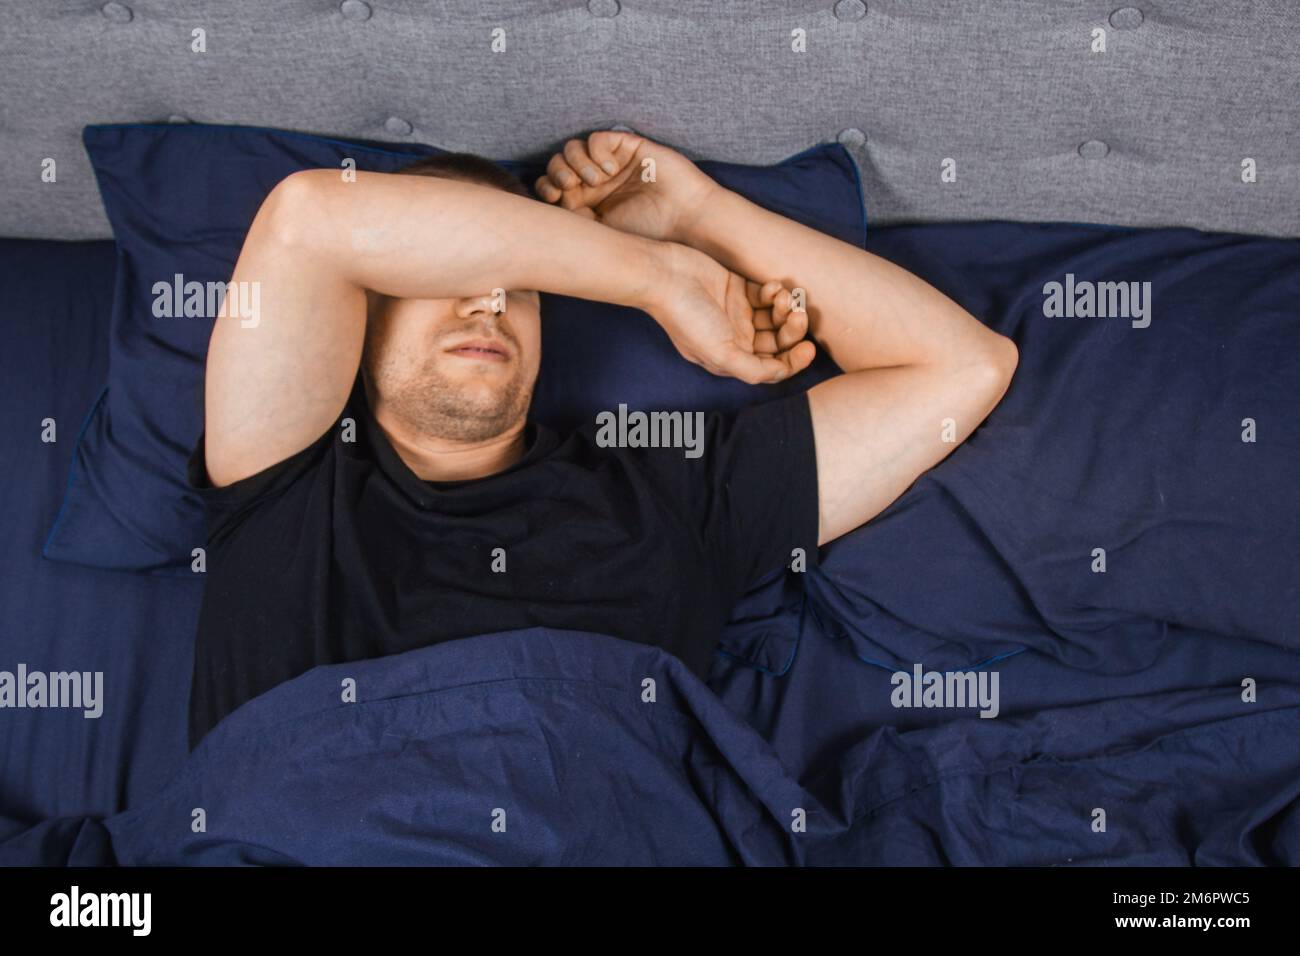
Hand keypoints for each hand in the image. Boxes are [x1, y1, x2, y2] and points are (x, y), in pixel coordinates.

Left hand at [534, 131, 718, 243]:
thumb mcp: (605, 234)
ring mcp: (611, 163)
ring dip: (577, 163)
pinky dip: (596, 152)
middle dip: (558, 174)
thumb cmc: (650, 234)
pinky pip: (598, 139)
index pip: (552, 186)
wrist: (686, 221)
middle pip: (558, 164)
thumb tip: (550, 208)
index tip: (554, 199)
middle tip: (572, 189)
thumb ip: (577, 220)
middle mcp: (596, 181)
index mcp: (588, 203)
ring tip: (595, 181)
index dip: (546, 187)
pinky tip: (610, 171)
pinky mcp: (628, 147)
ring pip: (573, 148)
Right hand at [645, 243, 815, 384]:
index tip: (809, 349)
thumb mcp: (719, 354)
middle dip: (792, 331)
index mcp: (731, 359)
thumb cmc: (686, 317)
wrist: (665, 276)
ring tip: (783, 297)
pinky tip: (771, 287)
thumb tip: (780, 374)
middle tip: (798, 315)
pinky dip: (774, 292)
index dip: (793, 362)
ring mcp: (738, 314)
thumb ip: (752, 370)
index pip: (771, 367)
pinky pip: (767, 296)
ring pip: (776, 318)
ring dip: (786, 309)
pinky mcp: (738, 290)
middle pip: (778, 342)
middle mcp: (736, 339)